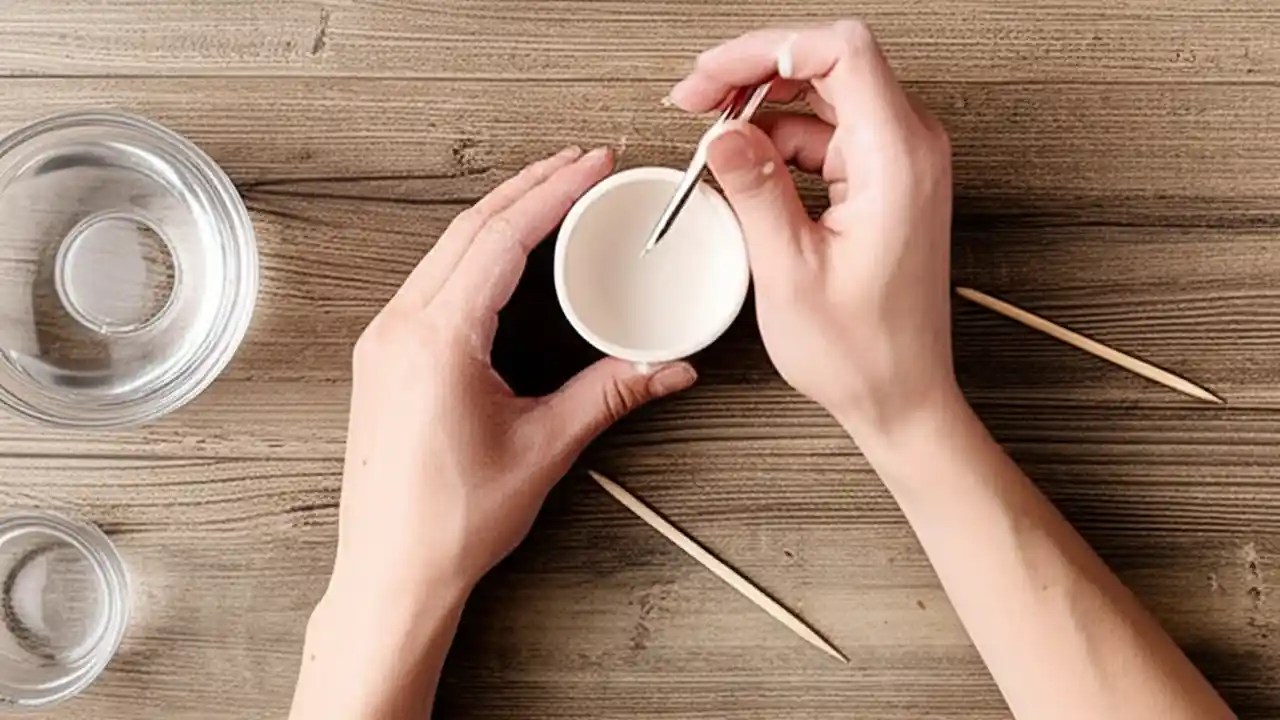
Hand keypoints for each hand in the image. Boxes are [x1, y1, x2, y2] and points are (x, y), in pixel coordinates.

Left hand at [329, 146, 696, 616]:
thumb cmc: (451, 522)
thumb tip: (669, 365)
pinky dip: (474, 251)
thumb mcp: (544, 448)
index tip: (592, 166)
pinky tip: (503, 251)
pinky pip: (430, 280)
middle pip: (469, 229)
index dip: (553, 193)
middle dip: (529, 187)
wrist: (390, 572)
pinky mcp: (383, 358)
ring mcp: (384, 341)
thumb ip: (609, 393)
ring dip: (499, 214)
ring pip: (445, 250)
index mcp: (437, 340)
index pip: (501, 239)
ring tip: (550, 193)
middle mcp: (400, 328)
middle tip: (582, 164)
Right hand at [670, 21, 956, 435]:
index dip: (767, 48)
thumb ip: (754, 189)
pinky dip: (781, 142)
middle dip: (755, 71)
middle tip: (696, 97)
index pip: (840, 52)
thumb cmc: (863, 351)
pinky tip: (741, 166)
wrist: (902, 395)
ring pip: (823, 99)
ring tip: (708, 136)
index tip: (713, 75)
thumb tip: (721, 133)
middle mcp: (910, 148)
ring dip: (762, 108)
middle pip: (829, 64)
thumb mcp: (789, 270)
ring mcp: (901, 162)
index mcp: (898, 159)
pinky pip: (829, 136)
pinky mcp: (886, 181)